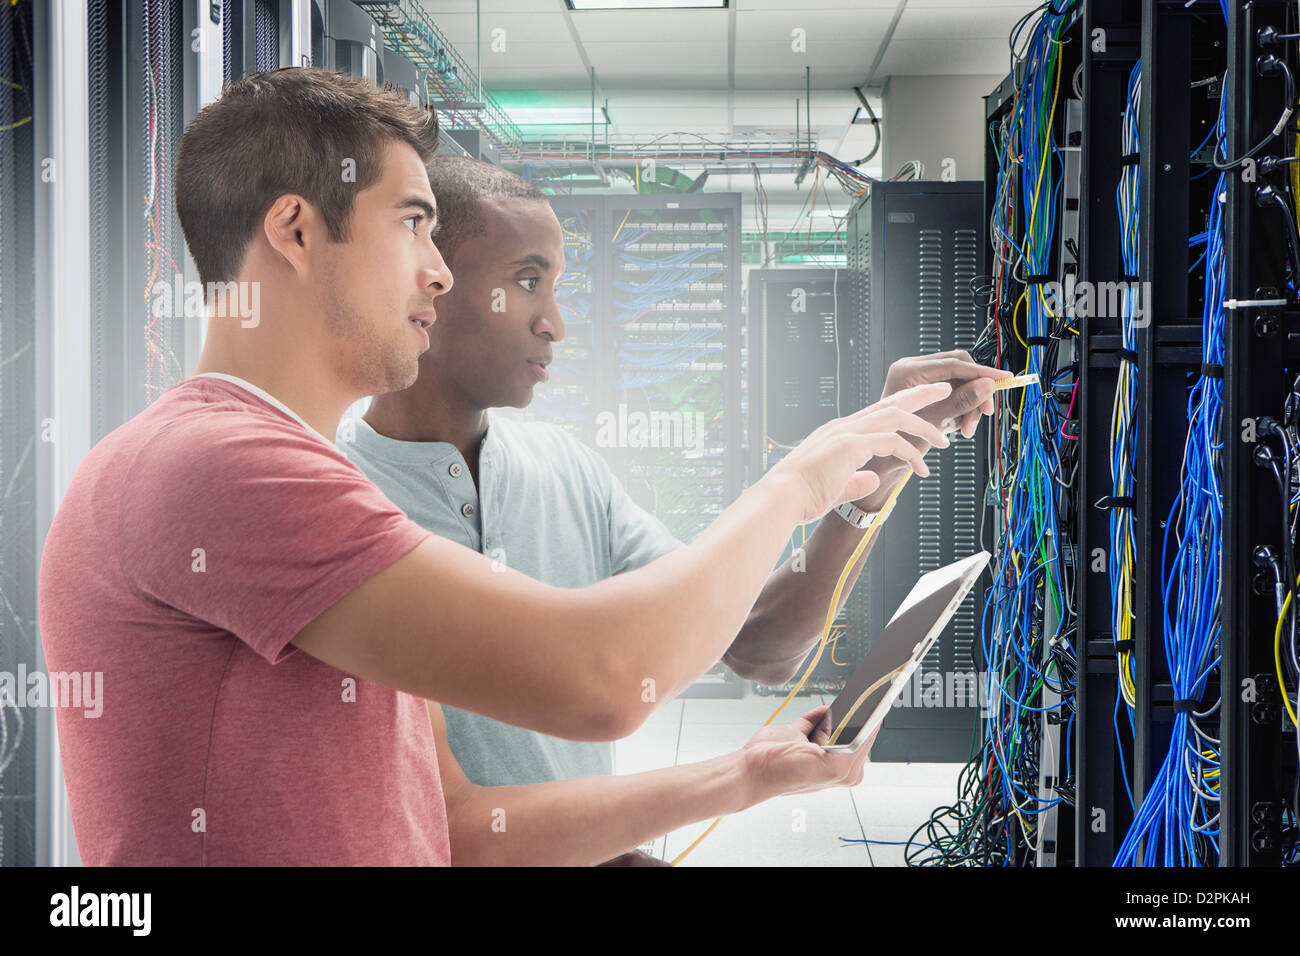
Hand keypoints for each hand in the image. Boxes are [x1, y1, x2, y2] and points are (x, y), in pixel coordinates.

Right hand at [739, 705, 880, 804]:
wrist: (754, 769)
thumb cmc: (789, 775)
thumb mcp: (831, 765)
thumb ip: (851, 747)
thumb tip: (869, 725)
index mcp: (845, 770)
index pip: (866, 739)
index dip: (872, 720)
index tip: (881, 701)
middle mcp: (833, 759)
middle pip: (851, 728)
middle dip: (856, 714)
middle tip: (866, 694)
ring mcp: (815, 745)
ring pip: (834, 721)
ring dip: (837, 712)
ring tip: (852, 696)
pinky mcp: (799, 733)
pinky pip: (815, 717)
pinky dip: (819, 712)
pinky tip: (824, 710)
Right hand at [760, 381, 953, 523]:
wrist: (783, 498)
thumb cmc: (802, 496)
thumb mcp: (836, 486)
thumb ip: (855, 481)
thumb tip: (871, 480)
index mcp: (839, 433)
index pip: (877, 412)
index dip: (902, 406)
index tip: (921, 406)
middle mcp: (844, 426)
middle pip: (890, 402)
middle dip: (920, 394)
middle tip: (944, 389)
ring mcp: (847, 433)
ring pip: (896, 416)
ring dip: (924, 425)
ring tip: (944, 438)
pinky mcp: (851, 445)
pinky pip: (891, 442)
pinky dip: (911, 453)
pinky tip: (922, 468)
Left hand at [881, 349, 1011, 437]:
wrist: (883, 458)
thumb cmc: (899, 441)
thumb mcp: (935, 421)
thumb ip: (962, 401)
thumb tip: (988, 385)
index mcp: (908, 370)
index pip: (954, 364)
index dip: (982, 372)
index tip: (1004, 378)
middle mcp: (912, 368)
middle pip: (959, 370)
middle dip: (975, 393)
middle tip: (984, 414)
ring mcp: (919, 378)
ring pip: (960, 383)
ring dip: (969, 406)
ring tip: (966, 429)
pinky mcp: (926, 389)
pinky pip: (953, 392)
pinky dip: (960, 409)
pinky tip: (956, 424)